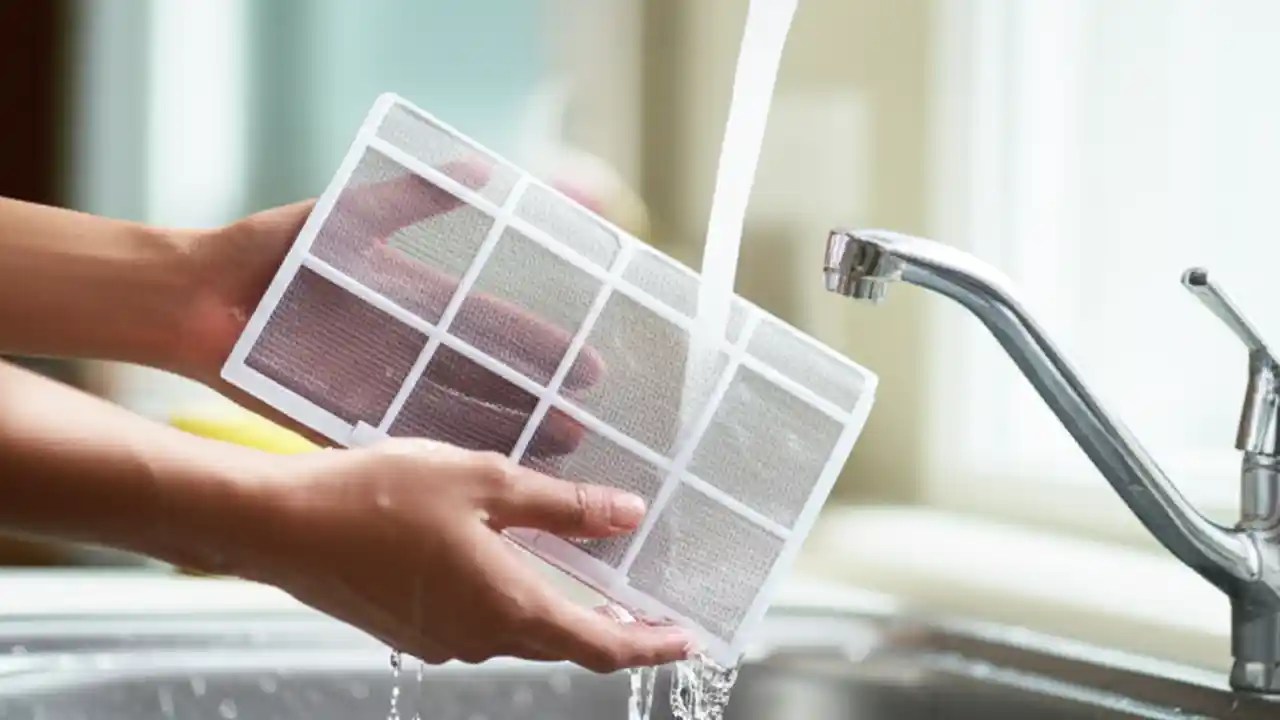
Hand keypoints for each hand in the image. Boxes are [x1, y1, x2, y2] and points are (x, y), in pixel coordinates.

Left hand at [179, 161, 599, 456]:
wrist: (198, 296)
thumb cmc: (270, 251)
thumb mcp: (349, 215)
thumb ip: (414, 198)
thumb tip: (484, 171)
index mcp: (414, 302)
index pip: (492, 326)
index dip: (540, 346)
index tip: (588, 366)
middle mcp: (406, 350)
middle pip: (484, 380)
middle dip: (534, 402)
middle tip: (582, 427)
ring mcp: (377, 387)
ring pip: (453, 416)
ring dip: (500, 435)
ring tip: (548, 455)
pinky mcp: (341, 417)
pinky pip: (399, 439)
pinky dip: (436, 456)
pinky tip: (476, 474)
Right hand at [249, 437, 691, 669]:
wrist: (281, 527)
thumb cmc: (378, 496)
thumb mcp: (484, 483)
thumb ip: (562, 507)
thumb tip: (629, 517)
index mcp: (508, 606)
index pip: (601, 646)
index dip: (650, 645)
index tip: (687, 641)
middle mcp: (479, 637)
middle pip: (562, 643)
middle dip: (609, 628)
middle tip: (643, 604)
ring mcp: (441, 639)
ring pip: (518, 630)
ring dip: (556, 609)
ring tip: (582, 573)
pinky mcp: (410, 628)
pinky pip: (478, 621)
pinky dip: (510, 600)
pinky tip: (506, 560)